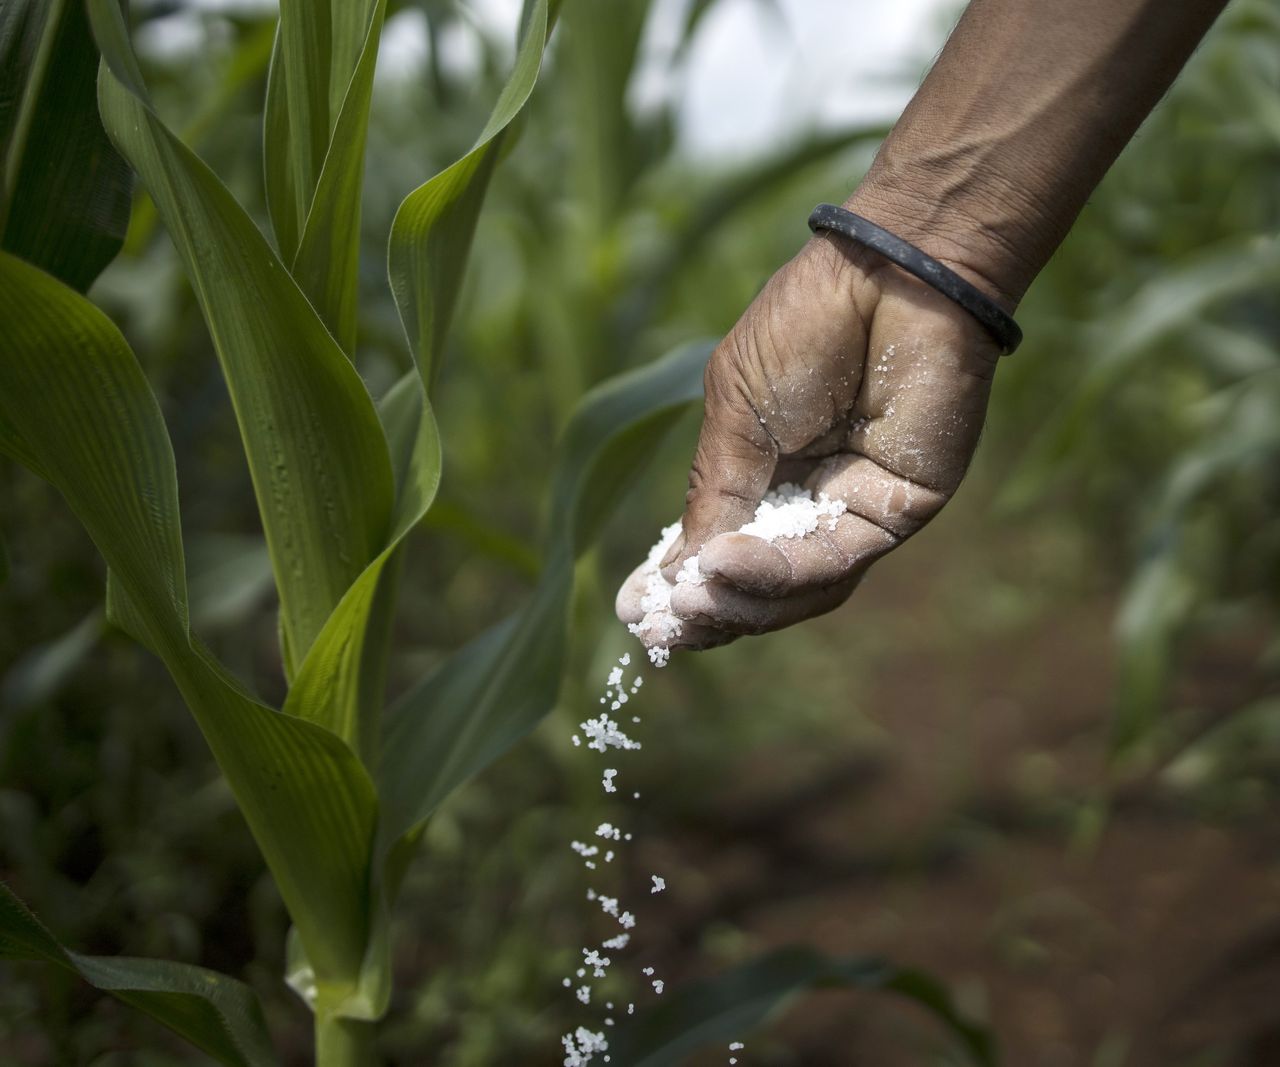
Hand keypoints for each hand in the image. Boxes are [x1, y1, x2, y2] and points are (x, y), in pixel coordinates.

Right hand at [616, 226, 1002, 652]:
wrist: (885, 278)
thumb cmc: (803, 329)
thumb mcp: (733, 417)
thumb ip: (713, 497)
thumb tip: (673, 581)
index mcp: (765, 474)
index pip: (723, 550)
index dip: (681, 584)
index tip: (634, 612)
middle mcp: (811, 502)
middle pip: (760, 584)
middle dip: (708, 609)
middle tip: (661, 627)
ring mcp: (855, 511)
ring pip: (798, 588)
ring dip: (740, 601)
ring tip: (691, 600)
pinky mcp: (896, 513)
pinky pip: (833, 561)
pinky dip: (777, 572)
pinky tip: (727, 564)